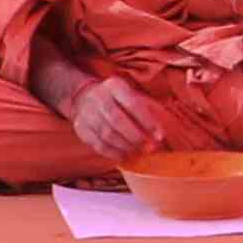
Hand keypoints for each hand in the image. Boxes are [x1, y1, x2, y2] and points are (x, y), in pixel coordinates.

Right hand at [61, 67, 179, 167]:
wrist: (84, 97)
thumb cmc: (119, 99)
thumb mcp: (133, 95)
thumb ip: (149, 111)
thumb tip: (162, 134)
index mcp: (115, 86)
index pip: (133, 104)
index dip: (147, 121)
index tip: (160, 136)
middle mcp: (98, 97)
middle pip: (117, 120)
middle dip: (136, 137)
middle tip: (150, 148)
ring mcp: (86, 113)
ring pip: (106, 134)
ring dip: (125, 146)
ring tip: (138, 152)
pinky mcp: (80, 127)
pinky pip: (96, 143)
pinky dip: (111, 152)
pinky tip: (123, 156)